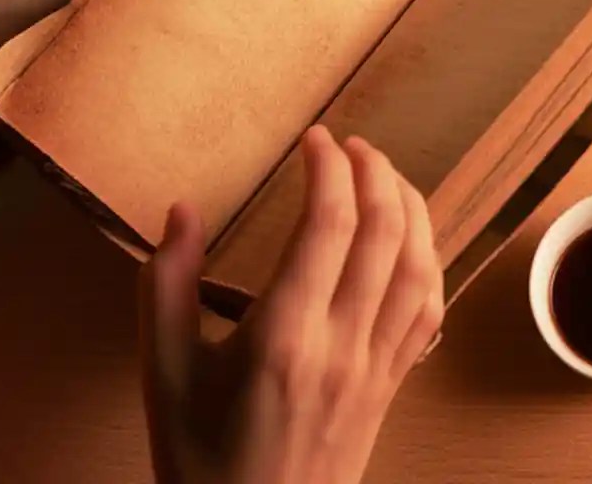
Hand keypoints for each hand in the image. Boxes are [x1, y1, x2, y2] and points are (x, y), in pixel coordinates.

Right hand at [139, 126, 443, 483]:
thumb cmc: (200, 459)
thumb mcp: (162, 373)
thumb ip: (166, 286)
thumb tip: (182, 210)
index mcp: (282, 338)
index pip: (327, 226)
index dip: (328, 168)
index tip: (314, 139)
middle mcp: (341, 346)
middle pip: (384, 235)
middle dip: (376, 173)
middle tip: (353, 145)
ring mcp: (376, 367)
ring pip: (420, 267)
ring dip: (413, 209)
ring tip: (387, 176)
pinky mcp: (392, 384)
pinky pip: (429, 310)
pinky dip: (429, 261)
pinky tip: (413, 239)